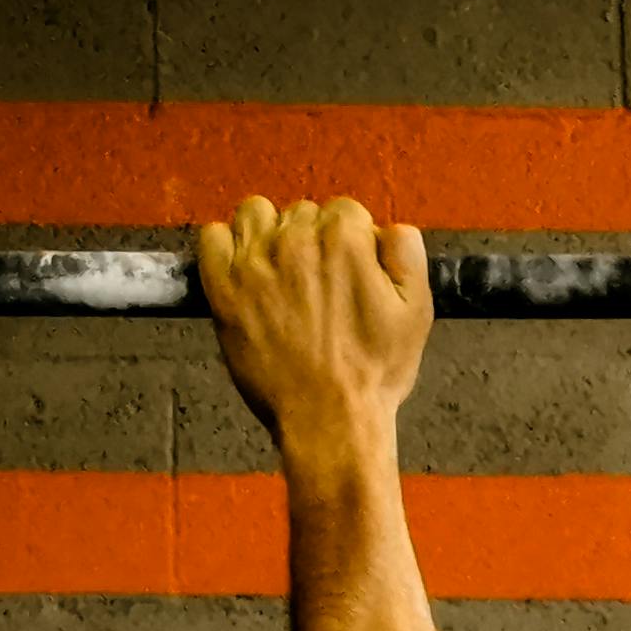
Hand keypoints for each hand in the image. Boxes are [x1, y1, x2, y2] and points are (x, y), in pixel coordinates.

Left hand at [197, 194, 431, 456]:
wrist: (328, 418)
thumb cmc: (373, 372)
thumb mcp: (417, 313)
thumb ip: (407, 255)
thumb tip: (391, 228)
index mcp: (345, 239)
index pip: (347, 212)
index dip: (354, 242)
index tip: (351, 273)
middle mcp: (295, 240)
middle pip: (302, 213)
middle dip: (313, 240)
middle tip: (320, 286)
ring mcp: (254, 261)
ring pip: (256, 213)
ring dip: (269, 233)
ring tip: (281, 271)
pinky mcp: (223, 286)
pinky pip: (213, 237)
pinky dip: (226, 246)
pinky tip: (246, 270)